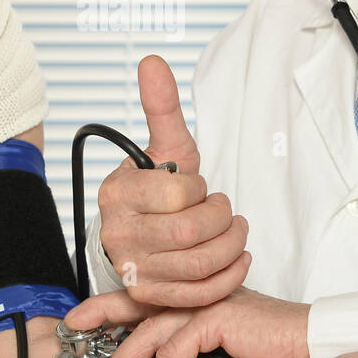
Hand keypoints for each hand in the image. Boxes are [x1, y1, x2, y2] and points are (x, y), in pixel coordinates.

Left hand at [67, 286, 310, 357]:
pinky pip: (174, 349)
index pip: (143, 293)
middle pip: (135, 299)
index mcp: (194, 293)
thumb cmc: (271, 344)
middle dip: (98, 313)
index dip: (108, 303)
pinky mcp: (216, 317)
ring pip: (149, 330)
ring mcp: (205, 302)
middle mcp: (195, 292)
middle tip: (73, 329)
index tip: (79, 317)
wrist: (309, 342)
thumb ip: (190, 342)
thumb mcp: (221, 341)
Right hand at [95, 54, 250, 306]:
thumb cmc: (157, 189)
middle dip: (223, 218)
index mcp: (117, 193)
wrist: (140, 232)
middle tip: (226, 210)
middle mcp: (118, 234)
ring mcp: (132, 269)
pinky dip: (229, 276)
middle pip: (193, 232)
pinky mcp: (149, 296)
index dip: (201, 189)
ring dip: (232, 246)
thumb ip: (161, 105)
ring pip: (200, 264)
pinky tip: (239, 259)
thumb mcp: (164, 146)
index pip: (179, 193)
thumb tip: (153, 61)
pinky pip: (199, 294)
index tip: (199, 188)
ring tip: (236, 232)